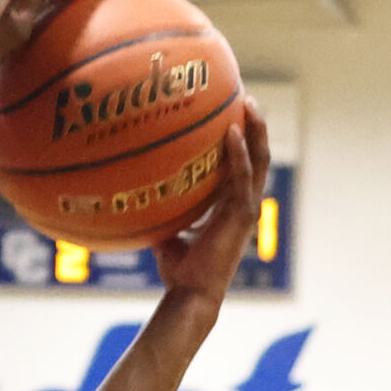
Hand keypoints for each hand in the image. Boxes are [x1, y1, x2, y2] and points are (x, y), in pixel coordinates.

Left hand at [152, 99, 269, 303]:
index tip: (231, 112)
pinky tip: (232, 133)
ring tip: (247, 103)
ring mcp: (245, 209)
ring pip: (258, 162)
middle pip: (256, 156)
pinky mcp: (241, 216)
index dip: (241, 140)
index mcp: (228, 206)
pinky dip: (239, 155)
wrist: (191, 294)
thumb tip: (131, 193)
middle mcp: (242, 203)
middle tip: (244, 97)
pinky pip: (242, 178)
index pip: (241, 166)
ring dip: (255, 131)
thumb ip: (160, 211)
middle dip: (254, 126)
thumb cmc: (178, 269)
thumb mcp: (166, 233)